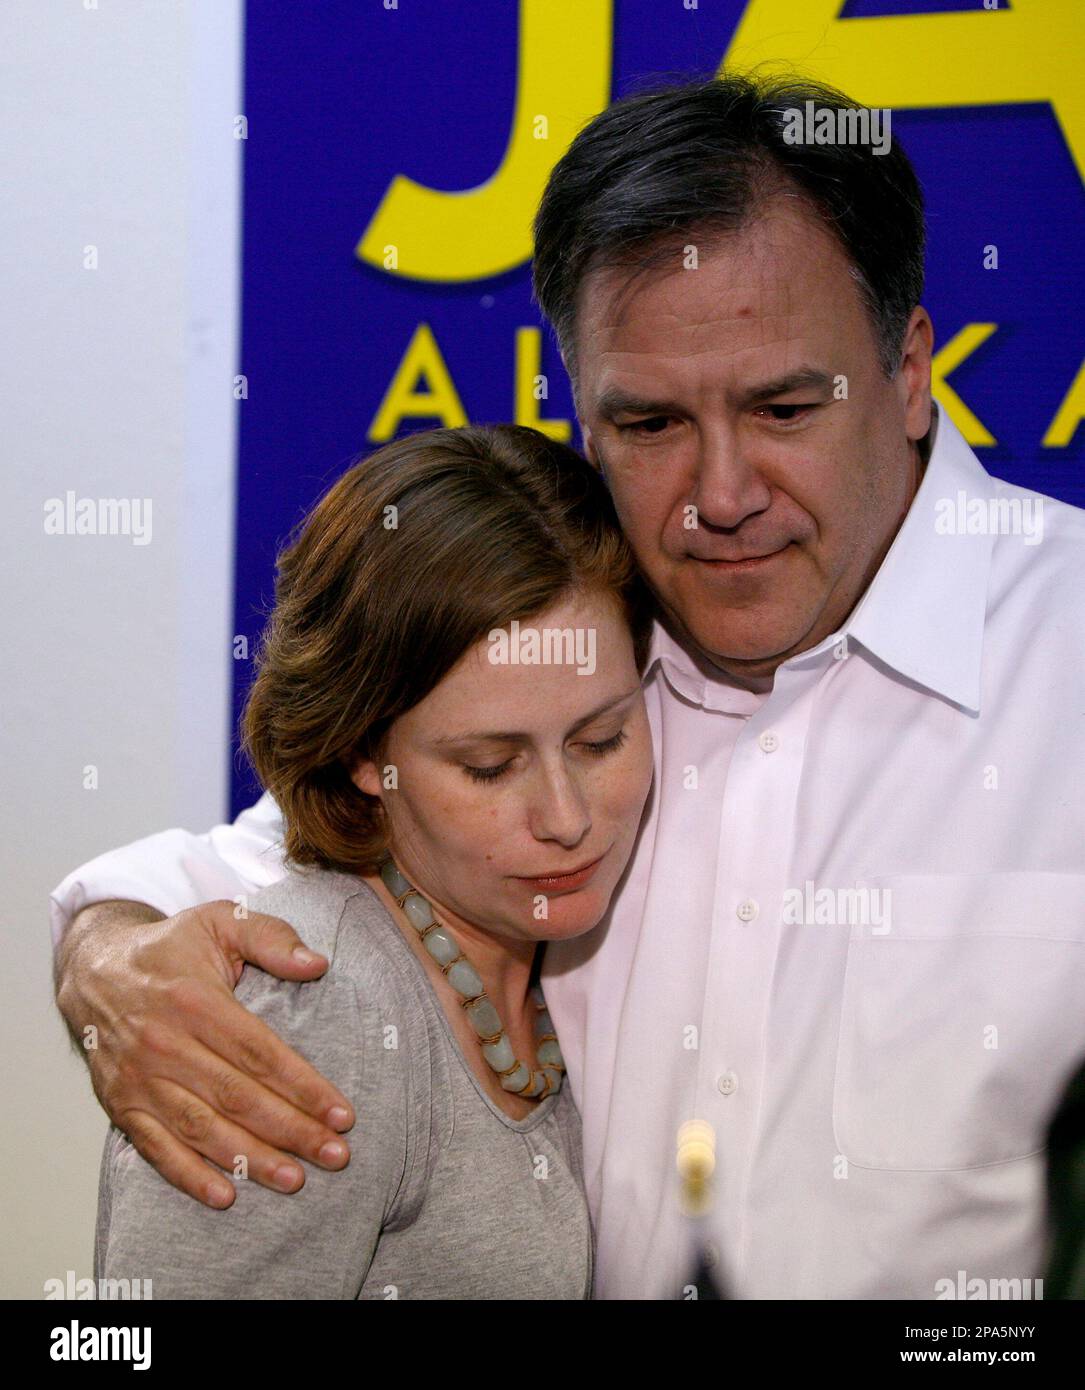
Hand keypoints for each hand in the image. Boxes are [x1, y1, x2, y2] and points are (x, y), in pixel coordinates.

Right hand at [55, 899, 355, 1208]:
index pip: (259, 1054)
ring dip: (250, 1159)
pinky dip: (188, 1176)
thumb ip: (271, 937)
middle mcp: (164, 1043)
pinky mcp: (121, 1103)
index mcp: (194, 1000)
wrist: (95, 968)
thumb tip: (317, 964)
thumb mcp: (219, 921)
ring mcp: (139, 1078)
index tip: (342, 1114)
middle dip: (291, 1131)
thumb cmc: (170, 947)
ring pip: (201, 1128)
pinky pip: (156, 1147)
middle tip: (335, 1155)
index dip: (303, 1087)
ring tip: (294, 1179)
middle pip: (237, 1097)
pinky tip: (225, 1195)